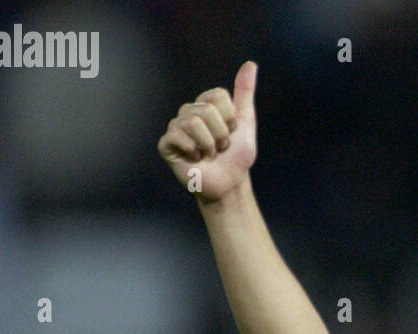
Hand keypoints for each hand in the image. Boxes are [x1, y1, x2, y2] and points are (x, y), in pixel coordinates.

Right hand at [157, 61, 257, 203]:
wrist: (229, 185)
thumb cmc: (237, 157)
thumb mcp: (246, 123)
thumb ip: (245, 93)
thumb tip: (251, 63)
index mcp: (206, 104)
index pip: (218, 96)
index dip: (231, 119)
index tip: (231, 133)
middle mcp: (188, 111)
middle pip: (207, 111)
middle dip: (222, 135)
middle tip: (220, 148)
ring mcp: (175, 127)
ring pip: (194, 123)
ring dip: (210, 145)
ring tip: (209, 154)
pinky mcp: (167, 144)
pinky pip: (178, 136)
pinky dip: (194, 151)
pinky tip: (195, 159)